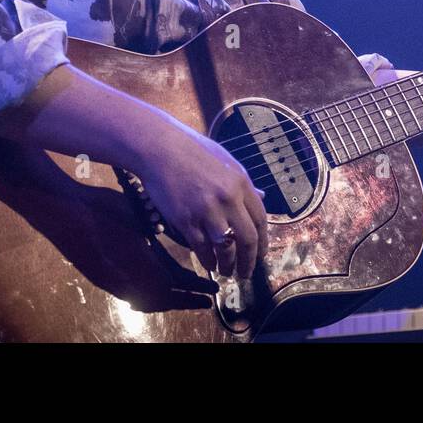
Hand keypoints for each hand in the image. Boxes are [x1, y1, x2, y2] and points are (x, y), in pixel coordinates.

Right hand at [134, 121, 268, 280]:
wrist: (160, 149)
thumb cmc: (193, 153)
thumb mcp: (226, 163)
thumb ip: (243, 184)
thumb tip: (261, 198)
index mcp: (241, 183)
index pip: (261, 220)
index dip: (262, 242)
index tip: (260, 255)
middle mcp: (228, 198)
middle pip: (247, 239)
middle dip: (249, 261)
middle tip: (246, 273)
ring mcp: (206, 210)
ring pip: (226, 248)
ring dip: (228, 265)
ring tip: (227, 271)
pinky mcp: (185, 220)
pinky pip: (202, 248)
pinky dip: (207, 260)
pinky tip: (209, 264)